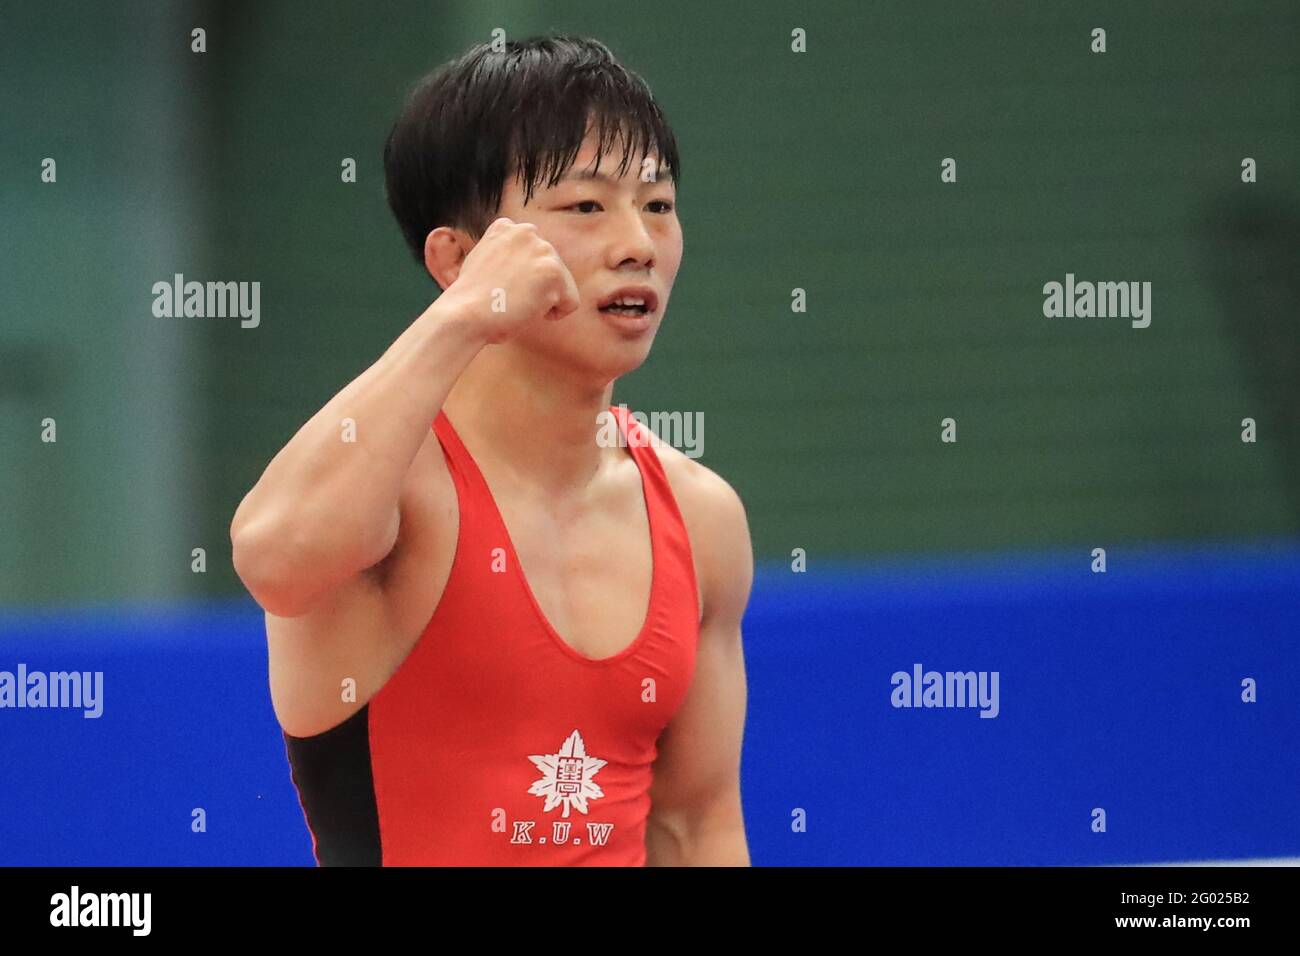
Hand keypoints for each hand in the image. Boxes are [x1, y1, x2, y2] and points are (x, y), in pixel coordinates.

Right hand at [439, 217, 580, 344]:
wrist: (464, 314)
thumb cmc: (470, 301)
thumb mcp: (484, 262)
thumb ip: (507, 255)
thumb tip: (526, 267)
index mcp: (507, 226)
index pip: (534, 257)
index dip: (522, 280)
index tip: (501, 288)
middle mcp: (527, 231)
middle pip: (551, 269)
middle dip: (536, 289)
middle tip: (508, 298)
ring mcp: (542, 249)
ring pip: (562, 285)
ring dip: (543, 301)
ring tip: (517, 302)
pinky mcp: (552, 271)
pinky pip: (571, 302)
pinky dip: (555, 313)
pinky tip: (529, 310)